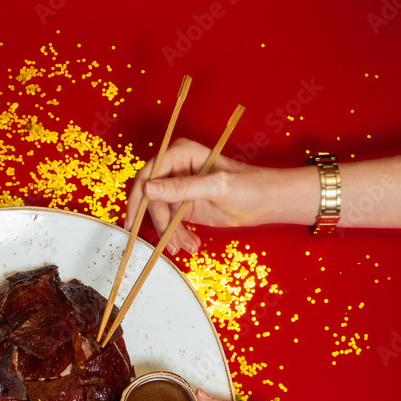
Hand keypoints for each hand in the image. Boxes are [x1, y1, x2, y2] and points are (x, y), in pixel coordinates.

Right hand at [124, 138, 304, 254]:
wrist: (267, 202)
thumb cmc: (249, 186)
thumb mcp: (215, 187)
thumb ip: (181, 187)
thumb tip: (148, 189)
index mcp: (181, 153)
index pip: (148, 174)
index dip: (137, 198)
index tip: (134, 220)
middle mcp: (176, 168)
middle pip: (151, 197)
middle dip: (160, 222)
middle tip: (170, 242)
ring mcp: (178, 187)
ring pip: (159, 213)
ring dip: (171, 233)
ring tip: (186, 247)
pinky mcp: (183, 205)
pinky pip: (170, 222)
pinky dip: (178, 235)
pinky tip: (190, 244)